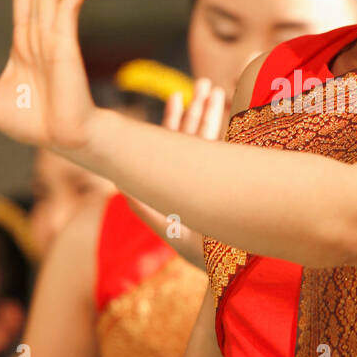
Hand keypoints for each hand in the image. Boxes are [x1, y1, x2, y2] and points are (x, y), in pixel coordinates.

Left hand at [124, 78, 225, 259]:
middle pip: (195, 135)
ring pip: (214, 140)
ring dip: (215, 114)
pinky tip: (233, 110)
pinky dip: (232, 132)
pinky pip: (232, 152)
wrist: (231, 274)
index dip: (174, 121)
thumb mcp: (169, 229)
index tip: (177, 97)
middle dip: (199, 109)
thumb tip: (120, 181)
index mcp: (179, 184)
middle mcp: (198, 180)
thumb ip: (146, 207)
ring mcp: (218, 181)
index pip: (175, 145)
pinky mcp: (235, 185)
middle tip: (205, 82)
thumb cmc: (200, 256)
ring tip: (216, 88)